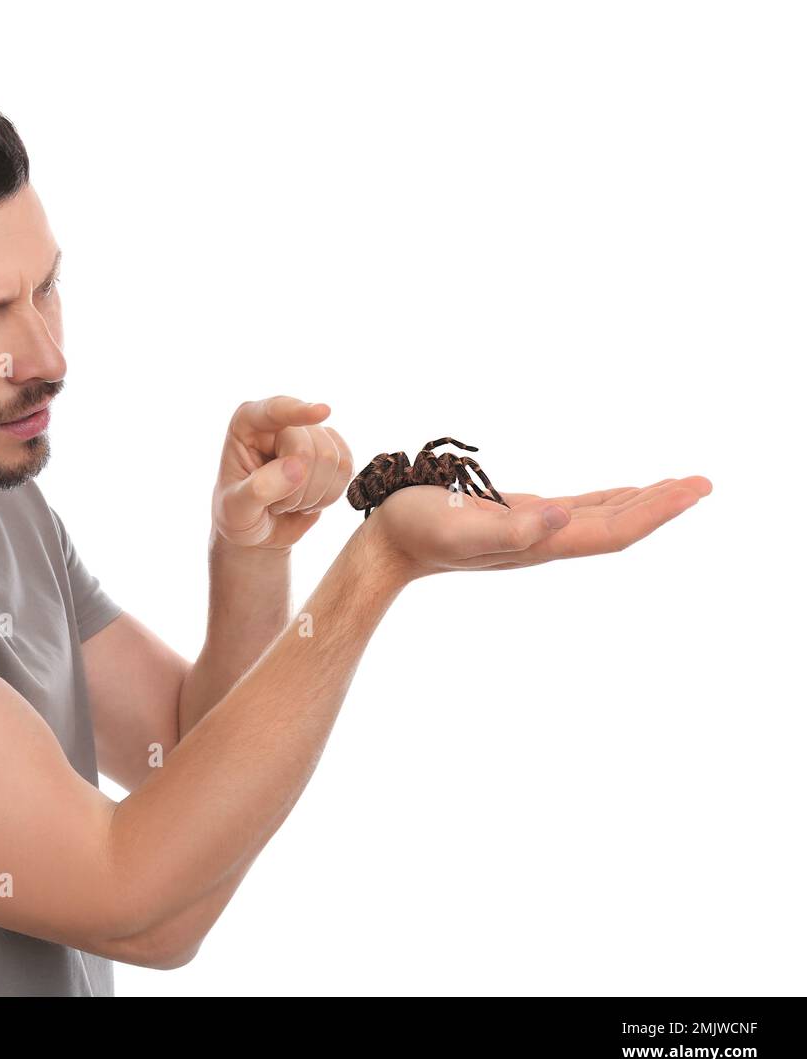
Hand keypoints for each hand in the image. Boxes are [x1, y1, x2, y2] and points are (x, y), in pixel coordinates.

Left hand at [211, 396, 353, 549]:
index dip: (299, 411)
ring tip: (289, 502)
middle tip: (275, 503)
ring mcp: (308, 436)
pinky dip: (330, 495)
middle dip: (296, 488)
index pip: (275, 410)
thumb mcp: (236, 508)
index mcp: (247, 424)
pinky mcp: (330, 452)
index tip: (323, 412)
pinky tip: (309, 502)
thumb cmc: (238, 516)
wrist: (258, 533)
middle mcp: (280, 423)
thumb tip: (297, 466)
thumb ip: (260, 488)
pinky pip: (346, 468)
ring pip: (332, 458)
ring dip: (313, 494)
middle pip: (309, 447)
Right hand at [365, 476, 712, 578]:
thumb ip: (509, 527)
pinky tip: (623, 492)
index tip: (693, 489)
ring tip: (680, 486)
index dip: (655, 512)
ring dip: (642, 503)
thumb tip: (562, 516)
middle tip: (704, 482)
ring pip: (601, 518)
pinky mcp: (519, 519)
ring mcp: (534, 532)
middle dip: (662, 506)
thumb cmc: (415, 530)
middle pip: (617, 526)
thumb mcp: (458, 526)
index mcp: (538, 544)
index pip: (612, 531)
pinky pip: (578, 511)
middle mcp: (544, 541)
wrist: (386, 544)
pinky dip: (609, 500)